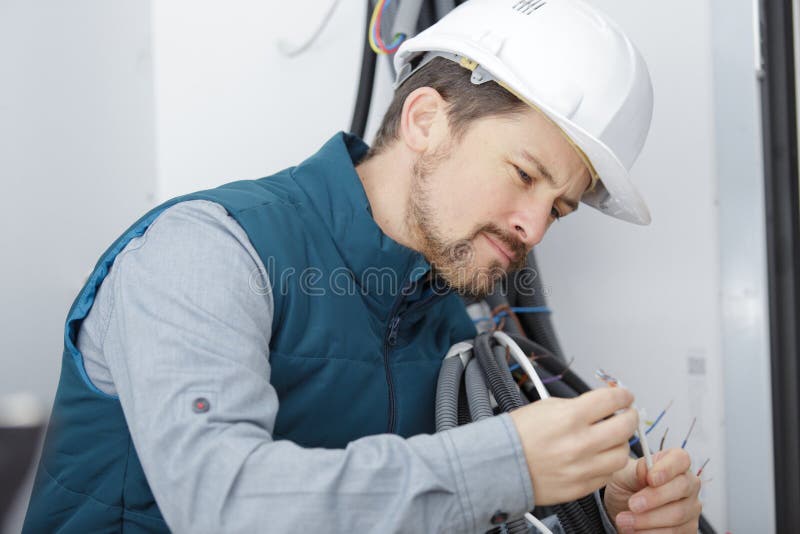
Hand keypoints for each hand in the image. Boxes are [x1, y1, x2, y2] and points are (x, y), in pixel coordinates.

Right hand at [509, 387, 637, 504]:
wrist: (500, 463)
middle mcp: (579, 443)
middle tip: (627, 414)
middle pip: (625, 427)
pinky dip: (607, 464)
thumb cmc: (519, 434)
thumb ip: (579, 405)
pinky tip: (598, 457)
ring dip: (621, 443)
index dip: (623, 395)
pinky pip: (607, 475)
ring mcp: (581, 468)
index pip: (612, 400)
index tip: (624, 395)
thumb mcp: (547, 406)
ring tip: (612, 439)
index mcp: (570, 417)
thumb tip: (603, 404)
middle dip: (630, 416)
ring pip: (622, 455)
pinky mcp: (580, 487)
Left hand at [604, 448, 701, 532]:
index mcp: (674, 463)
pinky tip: (634, 531)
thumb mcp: (624, 474)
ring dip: (647, 520)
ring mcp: (691, 508)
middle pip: (682, 488)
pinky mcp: (688, 529)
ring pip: (677, 515)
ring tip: (624, 520)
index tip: (649, 479)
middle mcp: (688, 484)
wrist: (622, 508)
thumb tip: (646, 468)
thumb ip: (637, 470)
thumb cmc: (626, 485)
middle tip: (632, 504)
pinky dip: (650, 533)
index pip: (681, 459)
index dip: (667, 468)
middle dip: (654, 498)